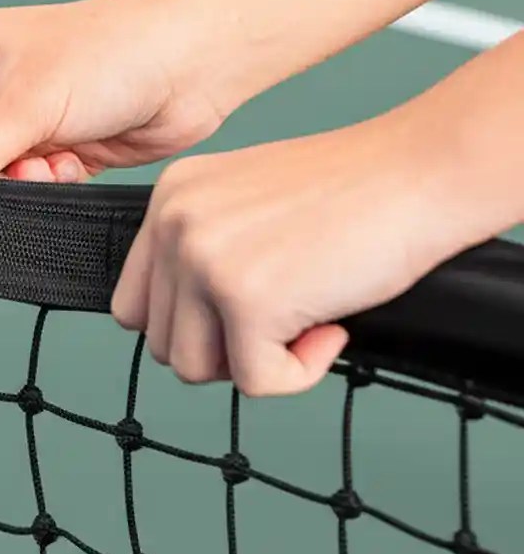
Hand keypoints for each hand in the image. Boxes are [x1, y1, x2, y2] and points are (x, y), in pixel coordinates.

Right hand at [0, 0, 225, 224]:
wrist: (190, 63)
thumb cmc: (114, 49)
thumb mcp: (24, 108)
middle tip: (13, 169)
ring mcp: (0, 121)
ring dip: (12, 187)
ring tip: (47, 160)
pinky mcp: (33, 150)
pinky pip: (10, 195)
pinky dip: (39, 188)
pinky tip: (69, 160)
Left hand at [110, 117, 466, 396]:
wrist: (420, 172)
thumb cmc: (354, 192)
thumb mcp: (246, 205)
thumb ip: (204, 253)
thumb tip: (186, 327)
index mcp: (169, 199)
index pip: (134, 302)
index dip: (188, 326)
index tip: (239, 317)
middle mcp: (174, 224)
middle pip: (161, 341)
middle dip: (222, 348)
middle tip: (283, 320)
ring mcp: (204, 261)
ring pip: (194, 368)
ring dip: (254, 362)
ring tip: (305, 320)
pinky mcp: (247, 299)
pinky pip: (257, 381)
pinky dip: (300, 373)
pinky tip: (330, 327)